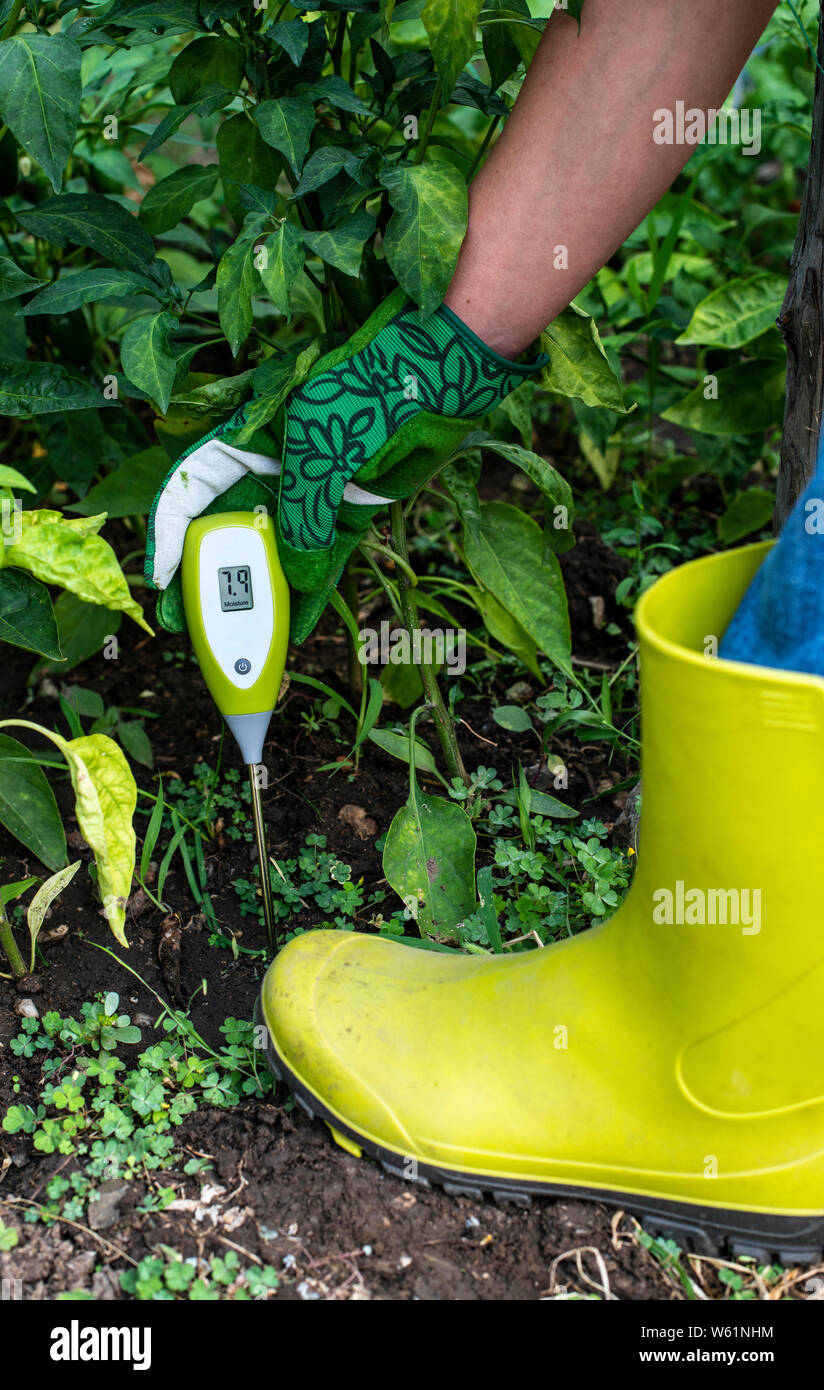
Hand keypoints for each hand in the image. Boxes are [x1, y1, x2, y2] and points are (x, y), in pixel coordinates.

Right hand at [145, 287, 544, 640]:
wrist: (441, 374)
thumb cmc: (370, 387)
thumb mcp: (321, 446)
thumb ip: (303, 513)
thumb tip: (297, 576)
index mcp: (246, 437)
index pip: (190, 489)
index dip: (170, 536)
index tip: (162, 579)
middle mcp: (271, 467)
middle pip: (229, 532)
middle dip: (212, 580)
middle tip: (198, 626)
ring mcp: (310, 492)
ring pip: (275, 554)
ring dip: (262, 597)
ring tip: (245, 642)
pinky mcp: (347, 512)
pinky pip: (323, 561)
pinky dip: (312, 594)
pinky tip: (298, 629)